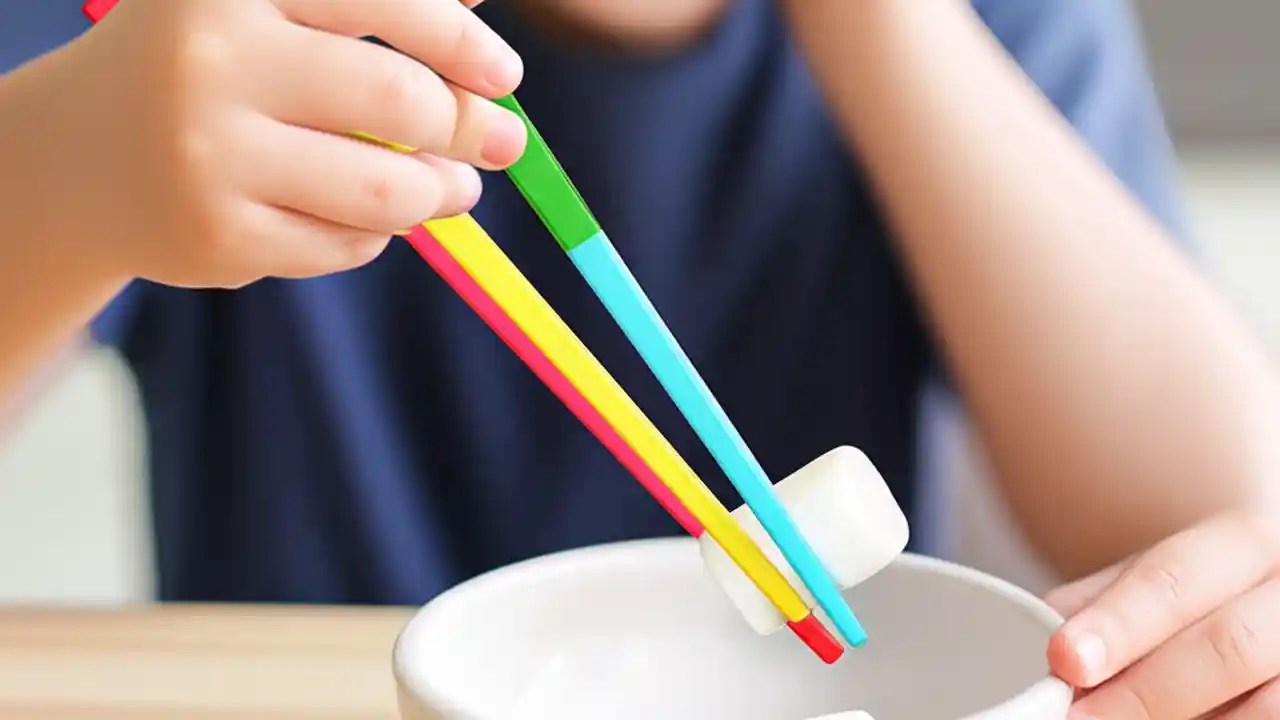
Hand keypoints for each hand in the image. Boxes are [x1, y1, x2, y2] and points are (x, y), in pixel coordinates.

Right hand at [29, 0, 524, 287]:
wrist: (86, 153)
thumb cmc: (208, 63)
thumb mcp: (267, 8)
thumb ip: (368, 1)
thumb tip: (478, 3)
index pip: (388, 0)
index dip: (462, 42)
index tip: (505, 75)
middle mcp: (212, 59)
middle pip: (403, 101)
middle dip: (473, 127)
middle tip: (503, 142)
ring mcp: (210, 155)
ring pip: (390, 189)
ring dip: (443, 192)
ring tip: (455, 188)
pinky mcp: (217, 236)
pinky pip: (350, 244)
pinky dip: (378, 232)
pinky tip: (366, 216)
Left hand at [1045, 510, 1279, 718]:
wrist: (1266, 607)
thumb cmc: (1197, 599)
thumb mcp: (1149, 583)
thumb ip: (1099, 609)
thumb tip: (1051, 659)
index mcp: (1243, 543)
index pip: (1174, 580)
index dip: (1118, 625)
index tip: (1066, 660)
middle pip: (1226, 647)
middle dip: (1144, 692)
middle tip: (1080, 719)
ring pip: (1264, 705)